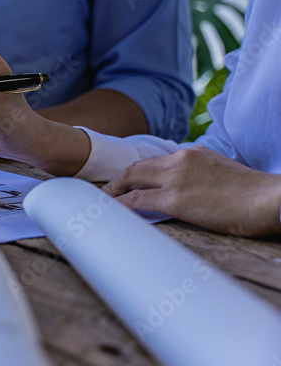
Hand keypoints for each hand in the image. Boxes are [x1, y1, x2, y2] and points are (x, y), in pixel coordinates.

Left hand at [103, 147, 280, 236]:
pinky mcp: (175, 199)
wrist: (270, 198)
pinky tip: (109, 212)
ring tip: (101, 202)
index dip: (137, 172)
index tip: (126, 181)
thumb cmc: (254, 194)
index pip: (155, 161)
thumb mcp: (222, 174)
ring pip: (131, 180)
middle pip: (136, 167)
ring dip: (113, 191)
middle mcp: (179, 160)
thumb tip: (191, 191)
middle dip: (118, 179)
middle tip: (105, 191)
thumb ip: (201, 176)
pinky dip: (119, 205)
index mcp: (192, 153)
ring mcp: (175, 179)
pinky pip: (136, 201)